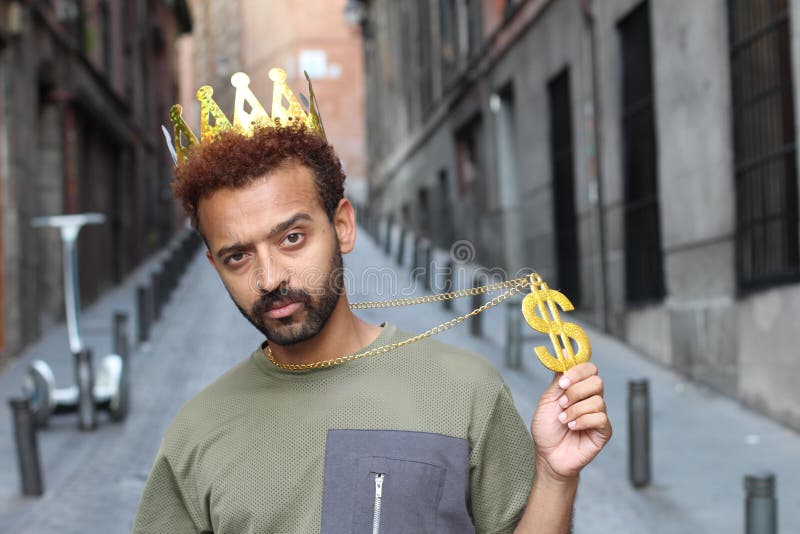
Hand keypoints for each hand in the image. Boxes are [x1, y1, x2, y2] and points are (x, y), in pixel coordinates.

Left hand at [530, 362, 611, 481]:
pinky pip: (600, 418)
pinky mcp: (604, 431)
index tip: (563, 382)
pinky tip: (572, 428)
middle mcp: (591, 399)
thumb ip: (559, 378)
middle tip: (562, 403)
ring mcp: (599, 414)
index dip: (577, 371)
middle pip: (597, 381)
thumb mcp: (548, 399)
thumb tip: (565, 352)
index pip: (589, 368)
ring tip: (564, 420)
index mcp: (579, 388)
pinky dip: (582, 421)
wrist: (548, 455)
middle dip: (576, 391)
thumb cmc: (547, 428)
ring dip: (575, 410)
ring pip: (598, 400)